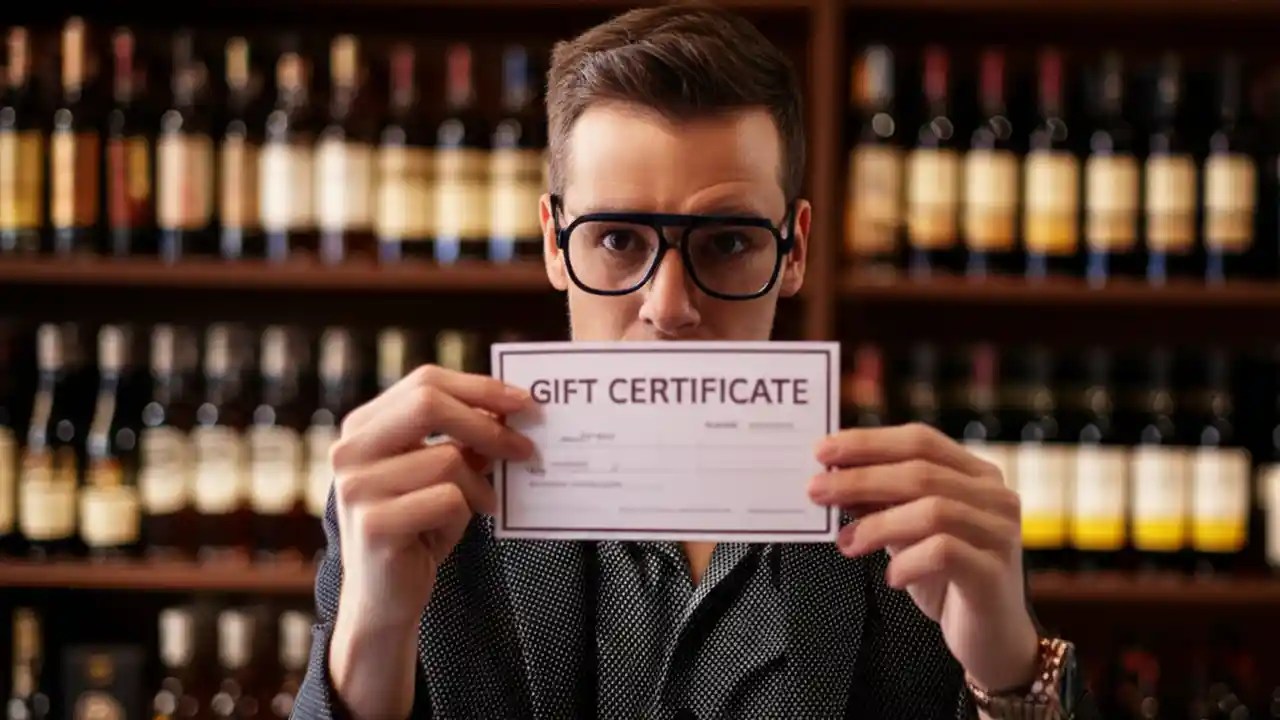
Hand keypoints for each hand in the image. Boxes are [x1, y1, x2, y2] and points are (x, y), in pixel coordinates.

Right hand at [329, 364, 534, 629]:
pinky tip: (454, 529)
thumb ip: (464, 440)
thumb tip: (509, 409)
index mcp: (363, 428)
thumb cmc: (418, 529)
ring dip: (478, 484)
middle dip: (487, 423)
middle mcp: (349, 450)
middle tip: (525, 447)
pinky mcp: (374, 524)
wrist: (385, 600)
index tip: (522, 401)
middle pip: (429, 404)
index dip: (479, 387)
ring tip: (480, 505)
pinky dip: (464, 514)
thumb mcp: (441, 475)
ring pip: (447, 458)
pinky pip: (447, 500)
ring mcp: (356, 486)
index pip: (424, 382)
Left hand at [808, 423, 1038, 694]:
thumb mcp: (906, 533)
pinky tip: (891, 577)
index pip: (920, 440)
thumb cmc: (946, 579)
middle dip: (861, 479)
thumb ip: (880, 504)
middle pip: (921, 472)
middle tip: (816, 490)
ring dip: (878, 524)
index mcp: (975, 474)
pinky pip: (944, 552)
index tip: (822, 450)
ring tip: (845, 543)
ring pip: (933, 510)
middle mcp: (995, 496)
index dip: (869, 442)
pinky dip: (907, 561)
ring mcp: (1000, 532)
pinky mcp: (994, 572)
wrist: (991, 639)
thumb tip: (831, 479)